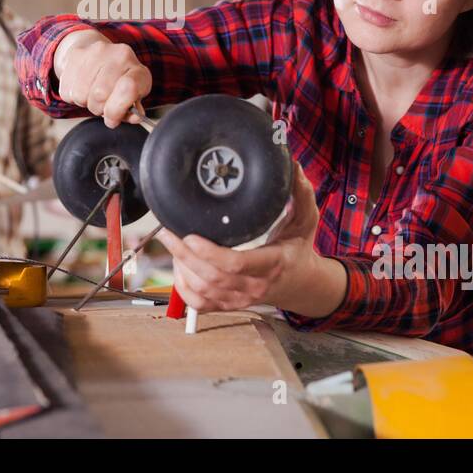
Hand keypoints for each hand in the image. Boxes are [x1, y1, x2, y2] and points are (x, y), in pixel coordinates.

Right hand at [53, 29, 152, 127]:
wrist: (93, 50)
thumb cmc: (117, 78)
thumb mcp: (132, 93)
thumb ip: (133, 108)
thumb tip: (134, 117)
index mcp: (136, 67)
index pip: (128, 88)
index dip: (118, 110)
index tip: (112, 119)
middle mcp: (116, 55)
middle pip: (100, 95)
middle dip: (99, 108)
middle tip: (102, 104)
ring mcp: (94, 53)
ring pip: (81, 95)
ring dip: (85, 102)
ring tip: (92, 94)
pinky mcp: (74, 56)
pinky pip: (68, 90)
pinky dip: (73, 96)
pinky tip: (82, 86)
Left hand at [157, 162, 344, 315]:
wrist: (301, 284)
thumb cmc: (299, 249)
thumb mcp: (305, 220)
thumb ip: (300, 194)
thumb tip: (293, 167)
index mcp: (272, 263)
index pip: (237, 264)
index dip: (208, 252)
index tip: (190, 235)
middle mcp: (255, 285)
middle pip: (211, 277)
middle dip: (183, 254)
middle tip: (168, 232)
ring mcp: (241, 299)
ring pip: (202, 290)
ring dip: (181, 267)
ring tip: (172, 244)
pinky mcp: (229, 305)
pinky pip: (199, 305)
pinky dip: (183, 288)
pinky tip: (179, 268)